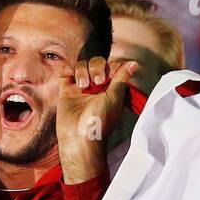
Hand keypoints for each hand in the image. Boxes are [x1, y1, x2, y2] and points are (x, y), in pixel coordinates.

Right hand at [55, 57, 137, 183]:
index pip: (112, 67)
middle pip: (96, 63)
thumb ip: (121, 78)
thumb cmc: (100, 121)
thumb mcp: (115, 97)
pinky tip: (69, 74)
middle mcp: (97, 86)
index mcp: (111, 88)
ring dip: (81, 70)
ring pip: (81, 65)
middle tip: (96, 82)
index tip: (109, 77)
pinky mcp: (66, 90)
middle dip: (96, 68)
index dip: (110, 66)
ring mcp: (81, 87)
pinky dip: (67, 68)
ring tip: (82, 86)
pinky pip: (65, 71)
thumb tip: (134, 63)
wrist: (78, 136)